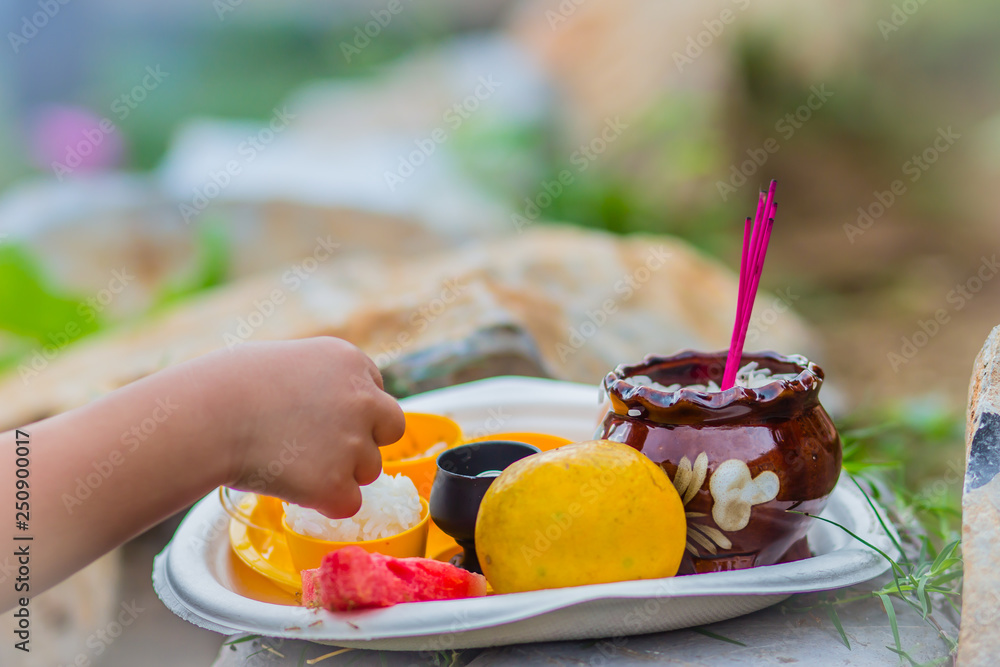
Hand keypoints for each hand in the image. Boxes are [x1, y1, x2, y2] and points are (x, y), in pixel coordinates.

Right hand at [206, 337, 404, 518]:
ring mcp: (353, 442)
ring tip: (292, 464)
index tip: (319, 419)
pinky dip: (325, 503)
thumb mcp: (288, 361)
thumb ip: (322, 381)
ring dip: (340, 472)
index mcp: (351, 361)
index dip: (349, 410)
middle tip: (322, 447)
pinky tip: (294, 488)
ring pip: (369, 469)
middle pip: (391, 427)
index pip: (374, 391)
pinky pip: (348, 504)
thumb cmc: (228, 387)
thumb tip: (331, 406)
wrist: (205, 417)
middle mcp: (363, 399)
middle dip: (366, 440)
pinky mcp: (336, 483)